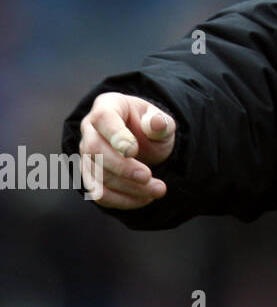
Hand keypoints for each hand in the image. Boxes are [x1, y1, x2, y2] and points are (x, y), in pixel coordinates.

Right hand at [78, 92, 175, 208]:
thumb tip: (155, 123)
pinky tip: (144, 199)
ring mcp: (85, 152)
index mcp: (108, 106)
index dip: (116, 136)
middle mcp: (90, 128)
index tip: (133, 151)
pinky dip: (120, 200)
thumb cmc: (151, 127)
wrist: (145, 140)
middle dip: (122, 168)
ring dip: (127, 187)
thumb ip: (160, 123)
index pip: (103, 118)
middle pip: (95, 150)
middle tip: (148, 177)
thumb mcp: (161, 121)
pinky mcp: (89, 174)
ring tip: (157, 190)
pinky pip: (98, 192)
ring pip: (96, 174)